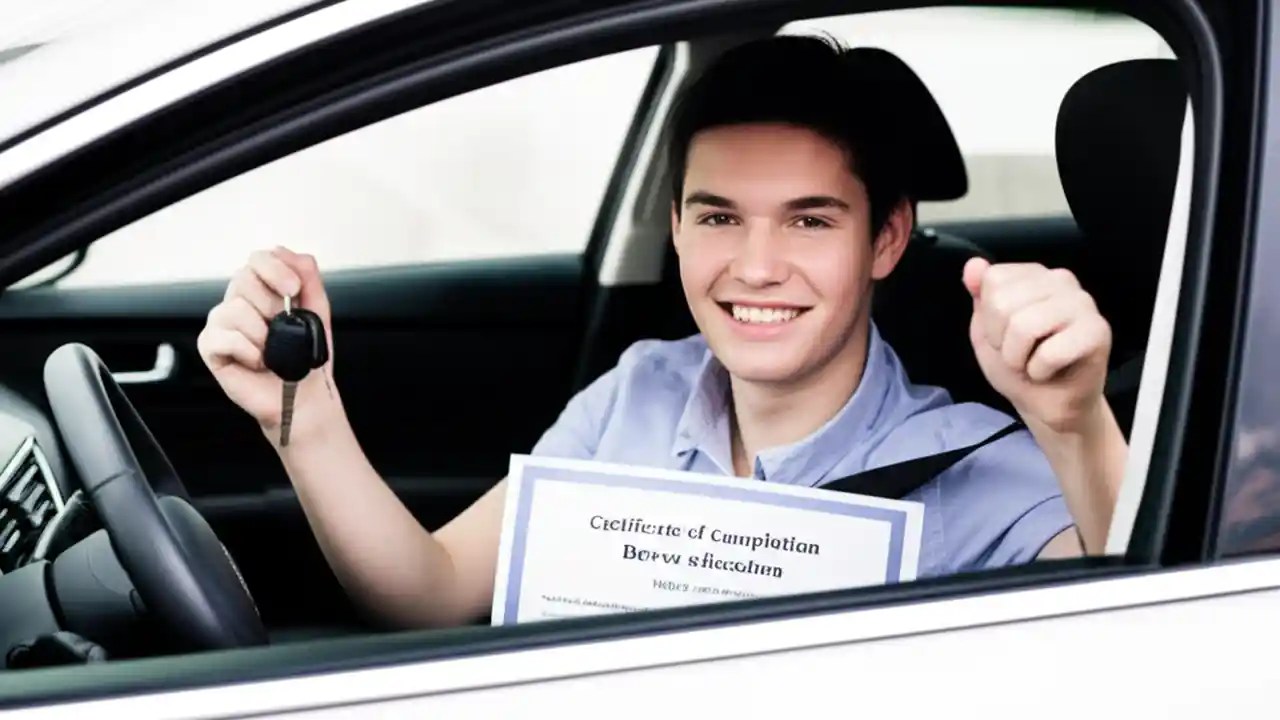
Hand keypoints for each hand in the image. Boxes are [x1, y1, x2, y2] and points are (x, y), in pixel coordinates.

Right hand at [197, 246, 340, 445]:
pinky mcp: (210, 346)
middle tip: (284, 328)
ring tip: (271, 350)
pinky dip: (250, 352)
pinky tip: (258, 361)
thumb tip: (286, 250)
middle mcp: (237, 301)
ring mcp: (221, 323)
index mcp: (262, 289)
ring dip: (264, 335)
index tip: (293, 289)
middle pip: (244, 278)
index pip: (258, 258)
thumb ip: (307, 276)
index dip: (275, 269)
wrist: (304, 395)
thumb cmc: (306, 356)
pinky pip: (226, 338)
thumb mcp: (317, 310)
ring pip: (236, 308)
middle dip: (273, 305)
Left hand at [962, 258, 1111, 435]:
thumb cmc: (1019, 364)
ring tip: (1032, 361)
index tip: (1004, 334)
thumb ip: (980, 296)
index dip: (989, 318)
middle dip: (1002, 340)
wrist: (1048, 404)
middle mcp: (1061, 280)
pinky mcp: (1097, 332)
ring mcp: (1083, 303)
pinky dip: (1039, 371)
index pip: (993, 279)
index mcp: (1034, 275)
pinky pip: (1049, 352)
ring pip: (1024, 326)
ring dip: (1018, 358)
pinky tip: (1051, 370)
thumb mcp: (985, 329)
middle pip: (1003, 302)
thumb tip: (973, 265)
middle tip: (1020, 352)